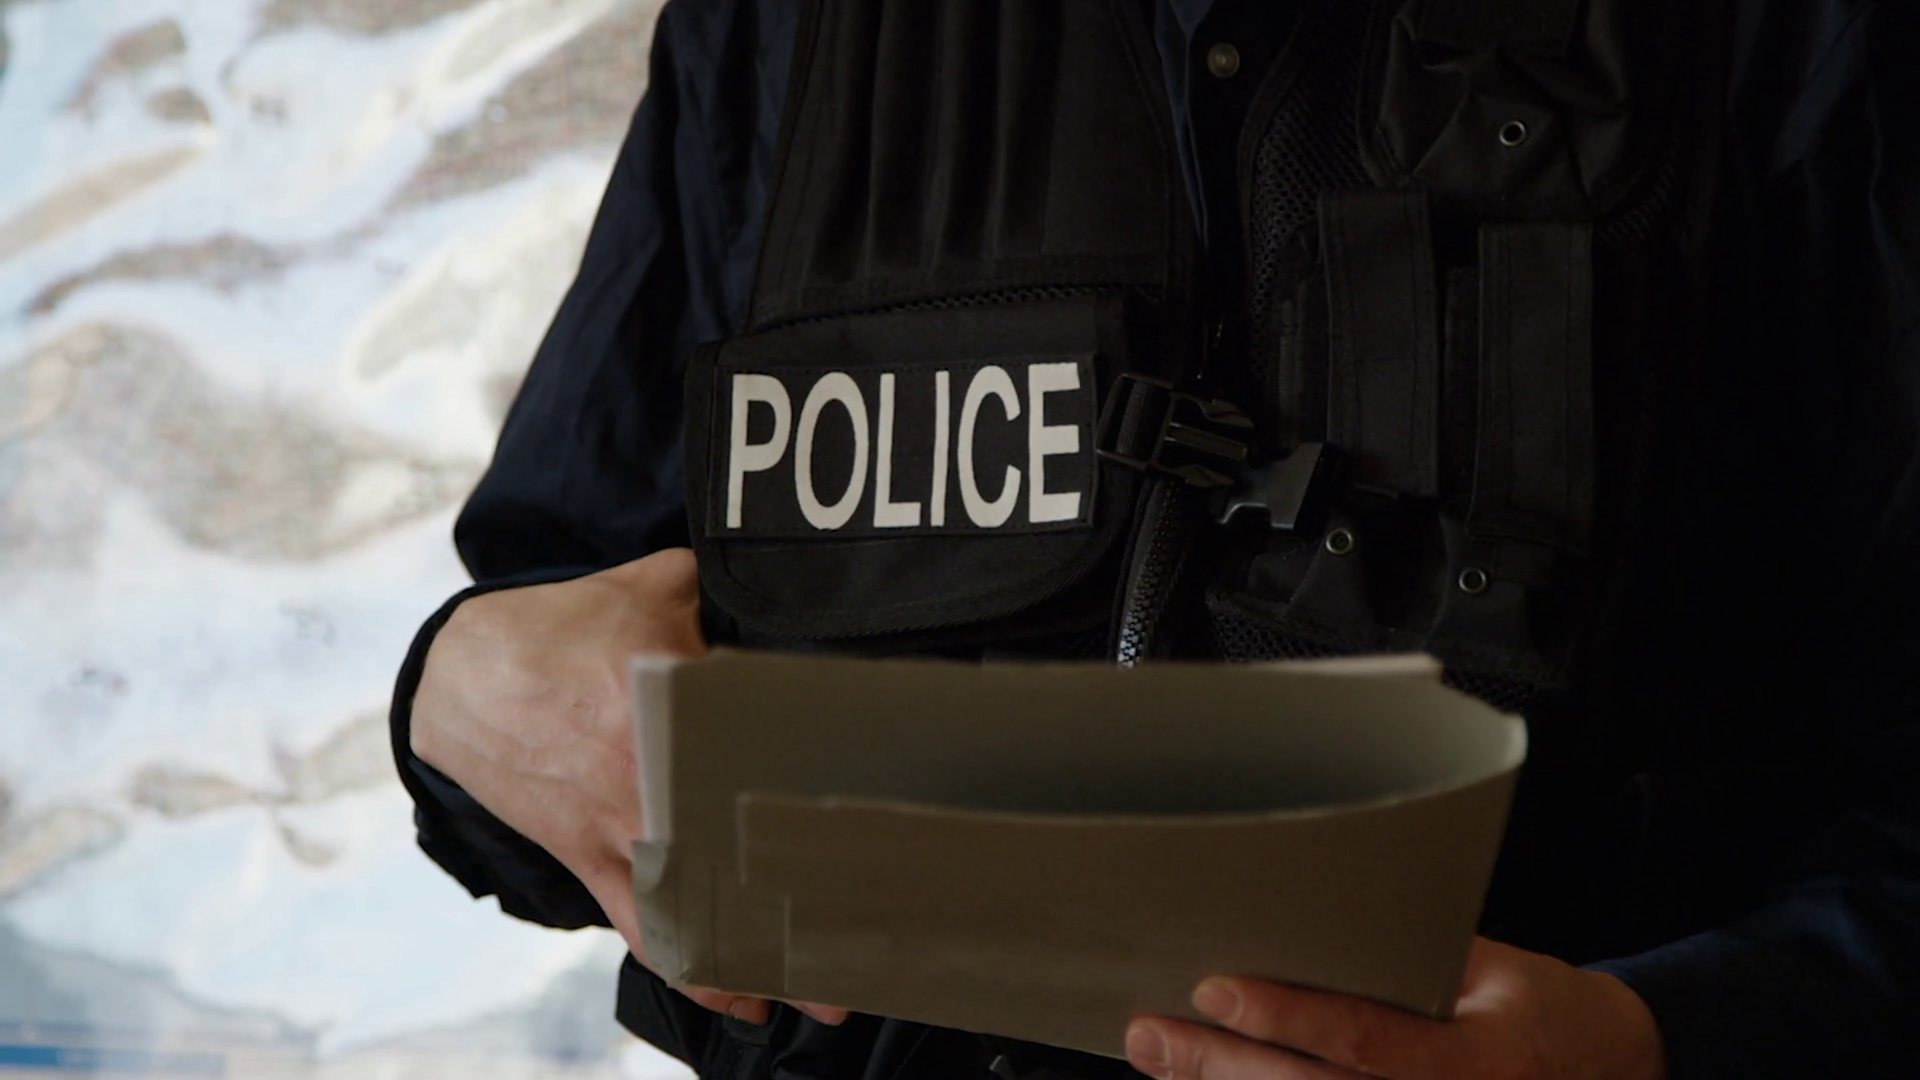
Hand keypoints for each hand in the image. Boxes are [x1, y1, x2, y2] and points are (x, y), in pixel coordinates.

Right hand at [410, 548, 847, 1025]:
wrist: (462, 676)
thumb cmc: (561, 627)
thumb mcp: (654, 583)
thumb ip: (725, 590)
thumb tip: (795, 583)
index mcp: (671, 699)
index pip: (775, 738)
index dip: (831, 771)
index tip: (886, 801)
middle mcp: (651, 778)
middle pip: (752, 838)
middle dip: (818, 878)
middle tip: (882, 909)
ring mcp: (622, 828)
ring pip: (708, 903)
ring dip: (769, 950)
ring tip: (833, 985)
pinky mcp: (595, 860)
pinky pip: (649, 931)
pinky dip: (698, 970)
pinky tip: (747, 1000)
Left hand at [1124, 938, 1665, 1079]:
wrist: (1616, 1076)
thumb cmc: (1547, 1013)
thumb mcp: (1493, 971)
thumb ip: (1408, 957)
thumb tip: (1311, 917)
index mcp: (1481, 1062)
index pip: (1364, 1040)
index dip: (1285, 1015)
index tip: (1215, 987)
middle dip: (1221, 1065)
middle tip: (1153, 1033)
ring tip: (1161, 1055)